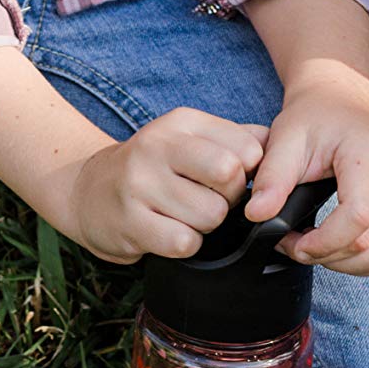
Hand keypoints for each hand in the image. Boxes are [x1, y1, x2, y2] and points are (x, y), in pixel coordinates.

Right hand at [63, 108, 264, 264]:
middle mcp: (157, 146)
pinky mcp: (129, 221)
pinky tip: (170, 233)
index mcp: (181, 122)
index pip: (246, 147)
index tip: (233, 181)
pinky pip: (184, 243)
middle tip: (213, 201)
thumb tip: (280, 147)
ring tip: (185, 216)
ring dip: (207, 226)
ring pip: (210, 216)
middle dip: (231, 199)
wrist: (88, 191)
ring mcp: (140, 183)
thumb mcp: (190, 138)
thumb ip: (237, 138)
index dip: (251, 173)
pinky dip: (186, 245)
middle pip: (230, 176)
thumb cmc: (154, 167)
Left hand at [244, 83, 368, 276]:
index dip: (323, 243)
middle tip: (296, 246)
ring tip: (315, 246)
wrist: (341, 104)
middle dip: (327, 256)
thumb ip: (271, 178)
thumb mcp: (285, 140)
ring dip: (345, 264)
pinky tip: (336, 244)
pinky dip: (362, 260)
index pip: (358, 217)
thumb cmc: (314, 121)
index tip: (294, 244)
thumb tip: (257, 214)